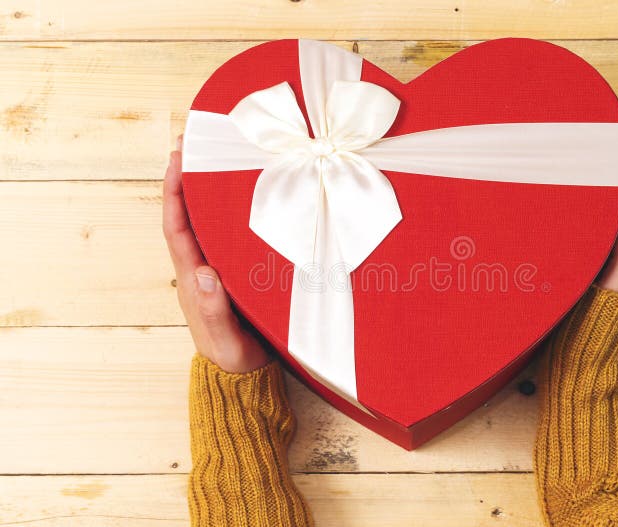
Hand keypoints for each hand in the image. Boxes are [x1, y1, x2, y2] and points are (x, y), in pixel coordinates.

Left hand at [163, 136, 269, 372]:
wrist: (243, 375)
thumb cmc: (233, 357)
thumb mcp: (225, 337)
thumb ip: (215, 309)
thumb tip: (203, 273)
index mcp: (192, 279)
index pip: (177, 228)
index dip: (175, 193)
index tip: (177, 160)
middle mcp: (199, 268)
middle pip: (187, 216)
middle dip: (186, 179)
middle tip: (192, 143)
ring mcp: (214, 270)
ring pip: (205, 222)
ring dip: (205, 190)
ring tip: (213, 157)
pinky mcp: (232, 274)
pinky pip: (225, 234)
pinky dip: (227, 210)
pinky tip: (241, 195)